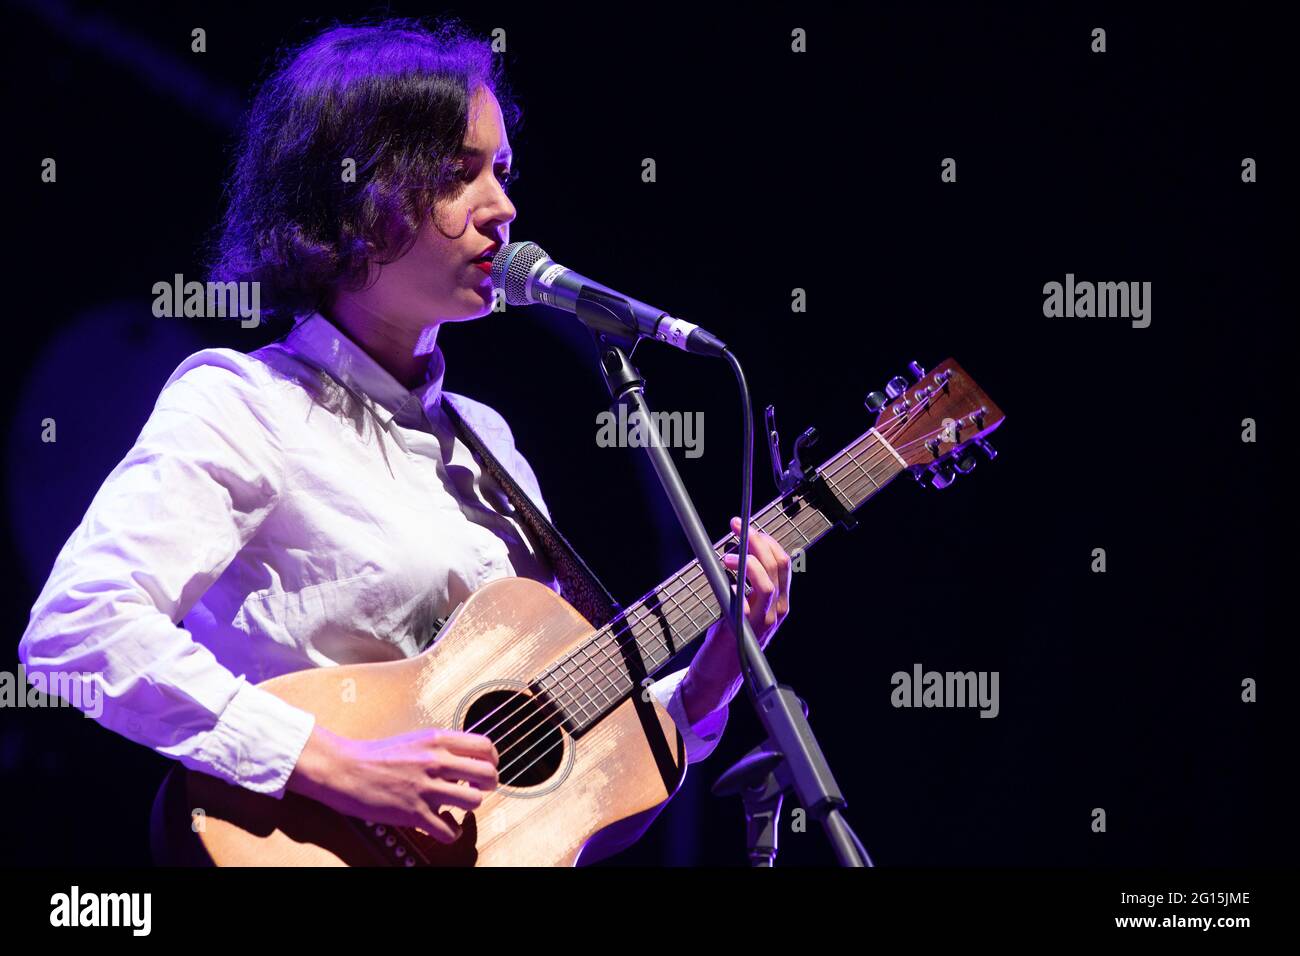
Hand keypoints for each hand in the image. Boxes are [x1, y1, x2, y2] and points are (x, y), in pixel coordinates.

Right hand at [287, 725, 498, 842]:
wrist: (346, 769)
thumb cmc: (378, 755)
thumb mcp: (416, 740)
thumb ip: (443, 748)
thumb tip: (467, 761)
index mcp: (438, 740)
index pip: (485, 747)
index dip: (492, 760)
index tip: (485, 768)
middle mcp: (436, 762)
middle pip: (488, 774)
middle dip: (487, 785)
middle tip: (474, 789)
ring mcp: (426, 788)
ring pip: (474, 802)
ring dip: (469, 808)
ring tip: (456, 806)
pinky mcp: (414, 813)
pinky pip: (449, 830)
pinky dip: (450, 833)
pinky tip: (443, 826)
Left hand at [679, 516, 792, 722]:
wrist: (720, 676)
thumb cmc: (729, 641)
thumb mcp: (740, 608)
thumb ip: (743, 586)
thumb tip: (734, 557)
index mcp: (779, 603)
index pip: (783, 563)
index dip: (766, 540)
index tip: (748, 527)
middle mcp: (778, 610)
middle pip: (779, 564)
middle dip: (757, 539)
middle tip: (737, 527)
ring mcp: (765, 620)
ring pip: (768, 578)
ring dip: (748, 557)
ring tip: (727, 553)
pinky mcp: (748, 627)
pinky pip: (750, 596)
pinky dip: (740, 577)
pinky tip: (726, 571)